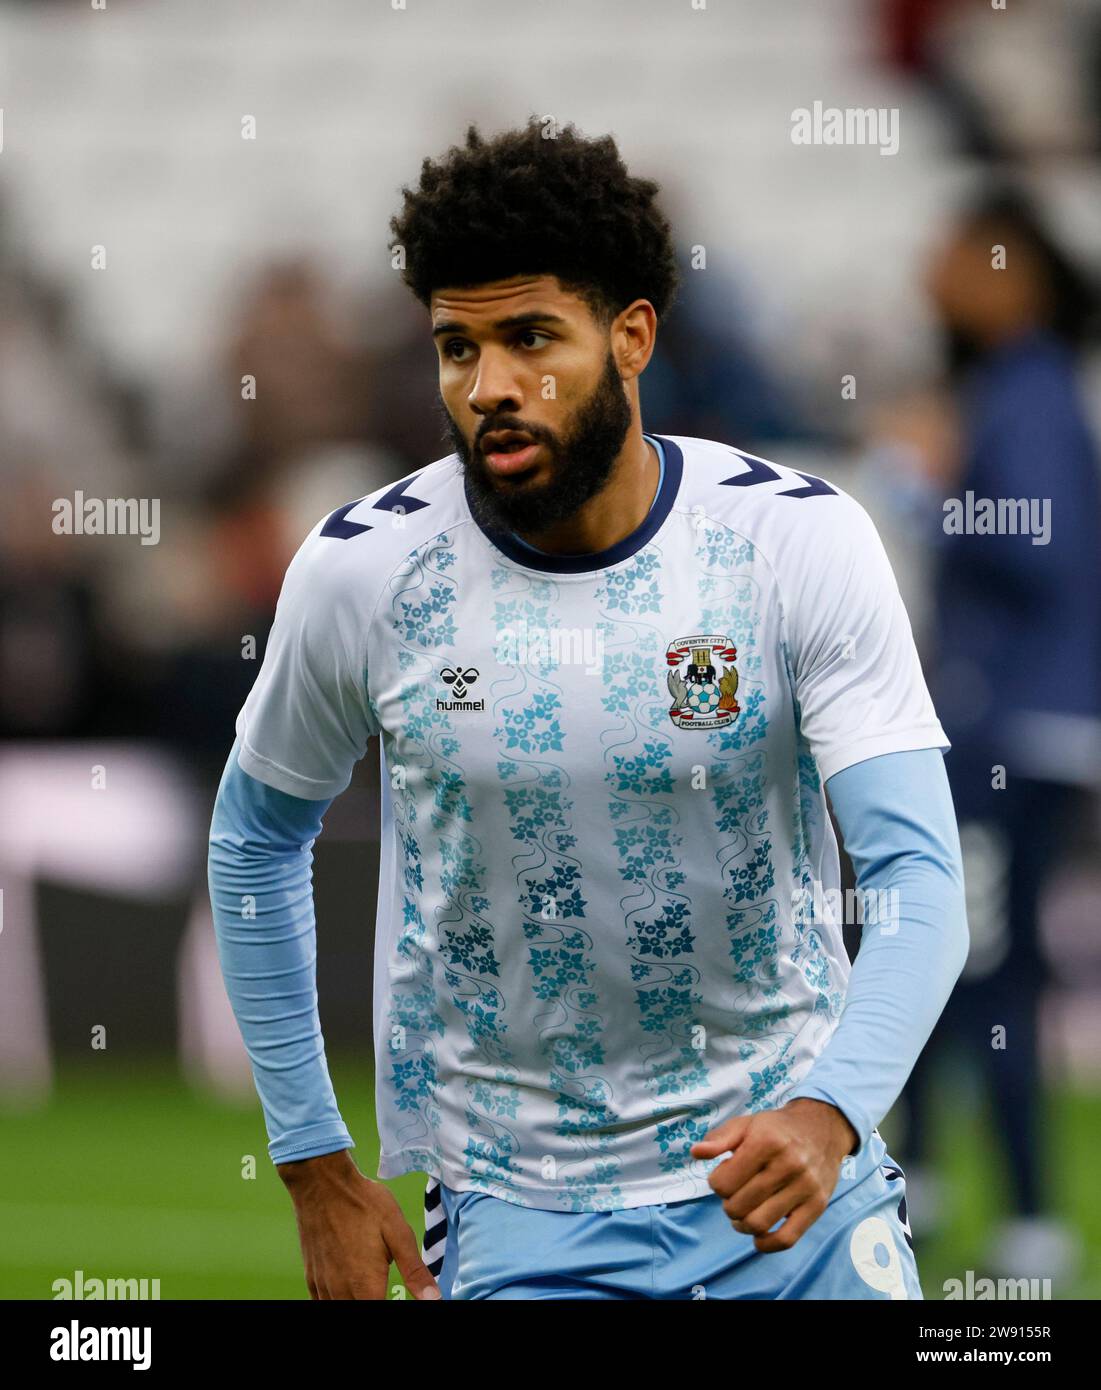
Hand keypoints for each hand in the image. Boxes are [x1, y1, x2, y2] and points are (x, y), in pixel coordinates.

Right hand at [278, 1149, 441, 1299]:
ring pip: (342, 1309)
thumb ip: (414, 1271)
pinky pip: (323, 1302)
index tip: (397, 1294)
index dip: (393, 1303)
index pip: (381, 1313)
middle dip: (378, 1300)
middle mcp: (342, 1293)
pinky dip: (338, 1299)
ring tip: (370, 1286)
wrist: (322, 1184)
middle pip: (360, 1312)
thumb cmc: (364, 1204)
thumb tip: (434, 1298)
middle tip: (388, 1289)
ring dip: (358, 1301)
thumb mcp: (397, 1232)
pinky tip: (349, 1288)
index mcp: (366, 1287)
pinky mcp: (311, 1278)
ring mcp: (323, 1287)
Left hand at [690, 1099, 858, 1252]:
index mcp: (766, 1142)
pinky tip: (759, 1235)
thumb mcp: (746, 1123)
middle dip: (728, 1205)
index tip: (724, 1176)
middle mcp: (788, 1164)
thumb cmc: (776, 1128)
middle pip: (739, 1206)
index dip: (716, 1184)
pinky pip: (787, 1239)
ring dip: (742, 1225)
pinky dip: (766, 1244)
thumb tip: (696, 1153)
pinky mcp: (817, 1206)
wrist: (822, 1128)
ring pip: (759, 1224)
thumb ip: (719, 1138)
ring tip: (743, 1214)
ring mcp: (805, 1187)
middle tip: (734, 1195)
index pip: (724, 1183)